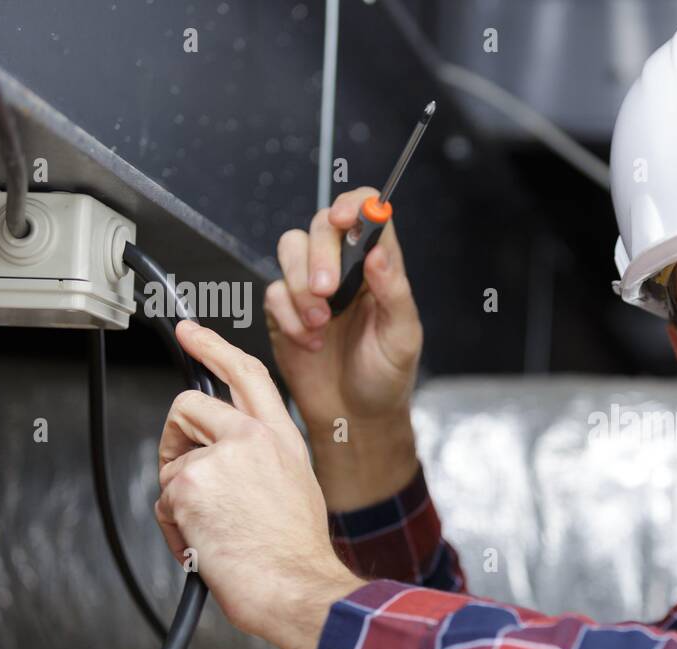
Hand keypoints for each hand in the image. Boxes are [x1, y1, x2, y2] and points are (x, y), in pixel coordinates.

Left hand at [155, 320, 363, 648]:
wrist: (296, 585)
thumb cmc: (296, 553)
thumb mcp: (295, 489)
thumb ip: (261, 462)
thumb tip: (223, 462)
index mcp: (282, 440)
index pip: (248, 375)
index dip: (215, 347)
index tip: (191, 332)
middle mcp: (254, 440)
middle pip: (190, 405)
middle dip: (175, 439)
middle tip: (186, 473)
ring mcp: (222, 458)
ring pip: (173, 462)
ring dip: (180, 498)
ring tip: (212, 527)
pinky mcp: (193, 484)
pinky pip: (164, 499)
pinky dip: (176, 527)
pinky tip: (206, 542)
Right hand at [265, 186, 423, 426]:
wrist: (354, 416)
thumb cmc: (386, 376)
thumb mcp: (402, 338)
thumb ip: (394, 293)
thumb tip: (379, 252)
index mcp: (380, 268)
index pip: (368, 214)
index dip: (354, 205)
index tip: (342, 220)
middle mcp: (345, 269)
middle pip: (321, 226)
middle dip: (319, 256)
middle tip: (327, 292)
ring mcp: (312, 286)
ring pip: (290, 249)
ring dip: (300, 285)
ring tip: (320, 324)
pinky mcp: (285, 308)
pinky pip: (274, 292)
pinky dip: (289, 317)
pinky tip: (309, 343)